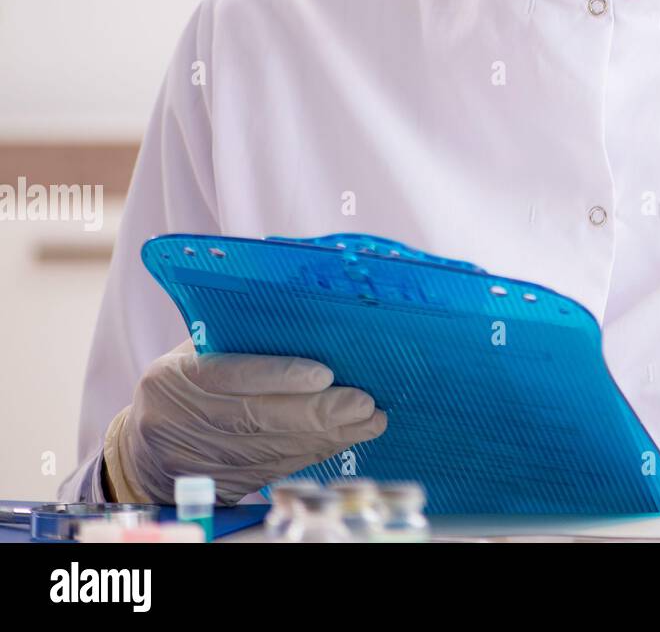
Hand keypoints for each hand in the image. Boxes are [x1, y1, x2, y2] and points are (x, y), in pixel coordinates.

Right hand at [103, 340, 386, 504]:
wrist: (142, 451)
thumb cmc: (184, 383)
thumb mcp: (195, 353)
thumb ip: (238, 341)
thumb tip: (310, 323)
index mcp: (173, 378)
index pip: (232, 376)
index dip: (280, 376)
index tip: (325, 374)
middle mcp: (181, 422)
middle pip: (257, 419)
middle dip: (318, 413)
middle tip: (364, 404)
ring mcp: (198, 460)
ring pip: (272, 450)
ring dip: (327, 437)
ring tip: (369, 422)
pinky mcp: (218, 485)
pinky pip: (274, 469)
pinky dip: (312, 455)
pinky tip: (342, 440)